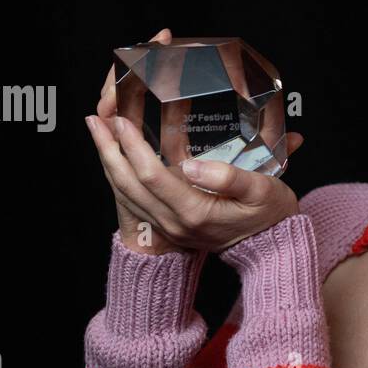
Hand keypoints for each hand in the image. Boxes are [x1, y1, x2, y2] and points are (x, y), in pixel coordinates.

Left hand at [87, 35, 304, 251]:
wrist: (272, 247)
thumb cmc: (271, 215)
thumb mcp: (263, 190)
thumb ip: (229, 177)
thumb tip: (193, 165)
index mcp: (195, 212)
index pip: (152, 176)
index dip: (134, 147)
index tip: (123, 122)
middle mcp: (175, 222)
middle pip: (128, 185)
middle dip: (108, 150)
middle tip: (96, 121)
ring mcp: (170, 226)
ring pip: (126, 194)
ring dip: (109, 161)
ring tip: (98, 132)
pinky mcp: (170, 223)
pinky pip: (134, 199)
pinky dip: (120, 175)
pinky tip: (115, 156)